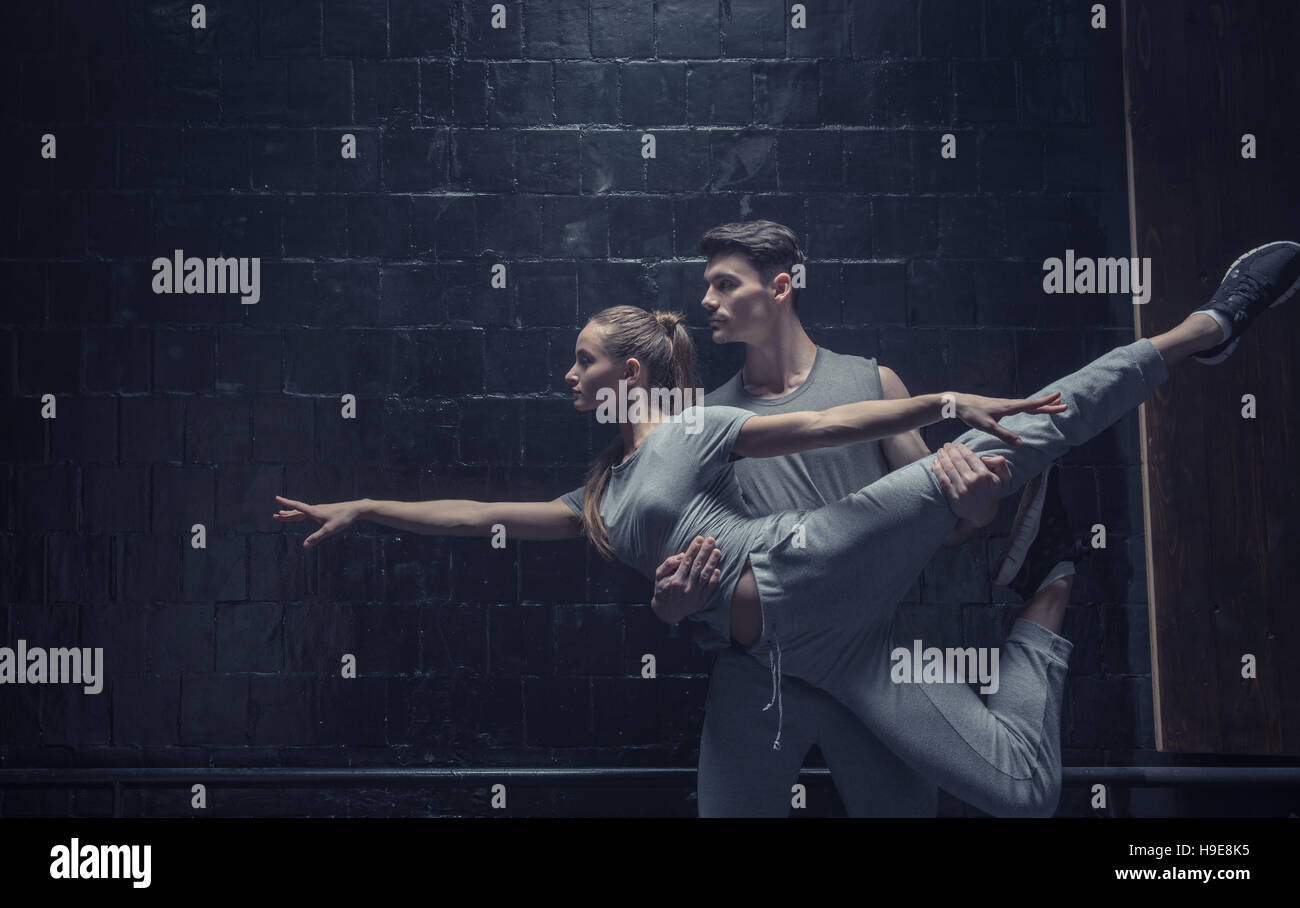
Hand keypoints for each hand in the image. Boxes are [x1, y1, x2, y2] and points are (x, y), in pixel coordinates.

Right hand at [273, 495, 366, 547]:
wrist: (355, 510)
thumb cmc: (343, 519)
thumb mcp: (329, 530)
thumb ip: (316, 537)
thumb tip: (304, 545)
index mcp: (314, 512)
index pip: (297, 507)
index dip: (286, 503)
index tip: (276, 497)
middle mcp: (315, 509)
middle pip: (297, 511)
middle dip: (285, 514)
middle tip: (274, 515)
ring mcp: (319, 510)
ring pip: (302, 512)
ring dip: (292, 514)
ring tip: (282, 514)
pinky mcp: (324, 512)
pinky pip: (308, 513)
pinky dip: (301, 514)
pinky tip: (301, 516)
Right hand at [650, 536, 721, 624]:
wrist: (667, 612)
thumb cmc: (662, 590)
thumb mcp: (659, 576)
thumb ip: (669, 564)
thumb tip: (682, 555)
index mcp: (675, 580)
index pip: (687, 561)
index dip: (694, 549)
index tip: (699, 538)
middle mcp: (686, 587)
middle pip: (698, 566)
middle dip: (705, 551)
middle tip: (711, 540)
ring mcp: (694, 595)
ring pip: (705, 575)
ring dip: (712, 562)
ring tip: (717, 551)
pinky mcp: (700, 601)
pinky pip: (709, 588)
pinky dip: (714, 579)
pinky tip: (717, 569)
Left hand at [930, 443, 1010, 527]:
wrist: (982, 514)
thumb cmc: (991, 494)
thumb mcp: (1003, 479)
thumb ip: (1000, 463)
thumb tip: (984, 457)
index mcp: (984, 475)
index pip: (969, 456)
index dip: (961, 448)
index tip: (957, 445)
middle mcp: (972, 481)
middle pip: (957, 460)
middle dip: (950, 450)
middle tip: (946, 445)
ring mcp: (962, 489)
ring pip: (948, 468)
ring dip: (942, 457)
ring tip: (940, 451)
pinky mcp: (953, 496)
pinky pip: (943, 479)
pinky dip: (937, 469)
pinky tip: (935, 463)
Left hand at [949, 391, 1066, 445]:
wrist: (960, 403)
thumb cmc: (972, 414)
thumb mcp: (987, 427)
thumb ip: (1004, 435)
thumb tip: (1021, 444)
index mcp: (1008, 407)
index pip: (1031, 405)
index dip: (1045, 402)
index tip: (1059, 398)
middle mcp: (1009, 404)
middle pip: (1033, 404)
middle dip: (1048, 405)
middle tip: (1064, 404)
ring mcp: (1005, 405)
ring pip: (1027, 405)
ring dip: (1041, 404)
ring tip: (1053, 404)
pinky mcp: (1001, 407)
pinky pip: (1021, 406)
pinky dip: (1031, 406)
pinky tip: (1031, 408)